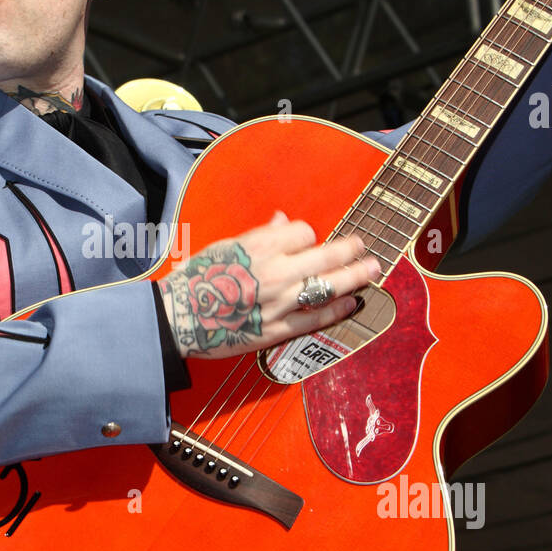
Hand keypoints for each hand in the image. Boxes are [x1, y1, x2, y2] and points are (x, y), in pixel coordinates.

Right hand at [157, 211, 380, 360]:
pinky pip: (316, 318)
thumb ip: (259, 234)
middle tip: (364, 247)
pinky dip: (338, 310)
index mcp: (260, 246)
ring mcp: (280, 302)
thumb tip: (282, 221)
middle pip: (326, 256)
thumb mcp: (225, 246)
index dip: (309, 235)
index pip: (303, 232)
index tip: (309, 242)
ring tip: (372, 270)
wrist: (178, 317)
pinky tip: (352, 303)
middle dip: (350, 250)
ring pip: (329, 287)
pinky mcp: (278, 329)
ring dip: (355, 277)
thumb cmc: (197, 278)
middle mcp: (275, 272)